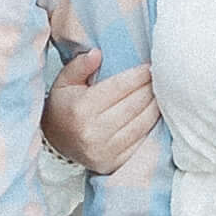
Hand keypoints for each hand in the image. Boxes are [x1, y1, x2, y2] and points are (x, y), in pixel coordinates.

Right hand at [45, 45, 161, 177]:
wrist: (55, 142)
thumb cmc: (63, 107)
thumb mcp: (64, 82)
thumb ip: (79, 65)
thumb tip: (97, 53)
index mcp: (81, 109)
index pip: (119, 87)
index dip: (138, 76)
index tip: (149, 67)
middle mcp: (93, 131)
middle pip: (134, 105)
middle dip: (149, 88)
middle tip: (159, 77)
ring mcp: (105, 150)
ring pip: (142, 123)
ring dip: (155, 106)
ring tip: (159, 92)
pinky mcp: (114, 162)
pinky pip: (141, 140)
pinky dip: (151, 124)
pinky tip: (154, 112)